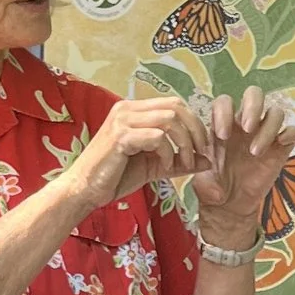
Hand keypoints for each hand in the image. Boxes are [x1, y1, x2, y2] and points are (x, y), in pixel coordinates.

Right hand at [64, 94, 208, 215]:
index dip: (194, 123)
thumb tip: (208, 160)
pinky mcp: (120, 136)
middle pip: (176, 106)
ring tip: (181, 164)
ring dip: (183, 143)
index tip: (202, 148)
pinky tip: (164, 167)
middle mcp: (127, 109)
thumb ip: (179, 161)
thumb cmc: (115, 176)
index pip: (174, 104)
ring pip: (170, 119)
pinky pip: (157, 137)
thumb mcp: (154, 166)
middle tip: (200, 153)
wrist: (85, 190)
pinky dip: (167, 152)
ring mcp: (122, 120)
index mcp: (134, 110)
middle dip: (195, 130)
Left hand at [189, 89, 294, 248]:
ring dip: (268, 128)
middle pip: (255, 94)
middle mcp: (245, 124)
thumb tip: (205, 152)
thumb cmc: (212, 186)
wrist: (228, 206)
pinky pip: (293, 131)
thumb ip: (199, 160)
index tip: (222, 136)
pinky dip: (289, 135)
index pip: (226, 101)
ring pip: (276, 112)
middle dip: (253, 106)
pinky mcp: (281, 149)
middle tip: (247, 130)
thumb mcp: (198, 172)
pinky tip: (278, 147)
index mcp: (223, 123)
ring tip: (255, 153)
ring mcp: (265, 135)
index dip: (225, 112)